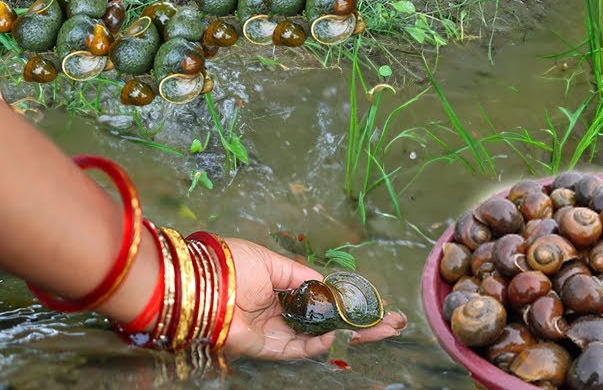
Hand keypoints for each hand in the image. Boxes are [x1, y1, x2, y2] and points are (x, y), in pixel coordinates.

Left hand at [221, 239, 405, 360]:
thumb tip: (329, 284)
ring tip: (380, 330)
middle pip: (329, 323)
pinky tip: (342, 336)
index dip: (350, 304)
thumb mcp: (273, 262)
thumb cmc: (232, 264)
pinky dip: (320, 345)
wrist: (202, 283)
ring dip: (350, 336)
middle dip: (360, 324)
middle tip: (390, 324)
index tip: (375, 303)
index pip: (324, 301)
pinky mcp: (265, 348)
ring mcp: (276, 332)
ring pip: (320, 338)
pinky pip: (297, 350)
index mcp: (282, 290)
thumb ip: (303, 276)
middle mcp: (282, 313)